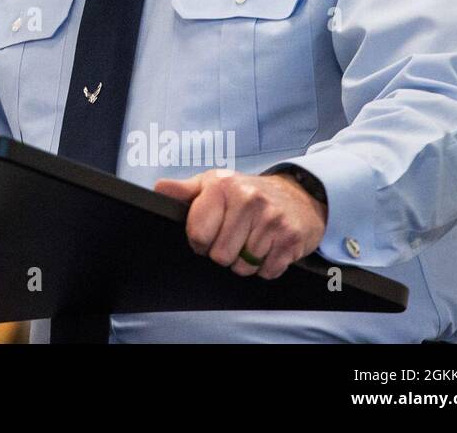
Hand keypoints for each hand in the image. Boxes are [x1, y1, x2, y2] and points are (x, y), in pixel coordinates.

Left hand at [152, 169, 326, 279]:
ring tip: (251, 240)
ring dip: (244, 261)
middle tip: (234, 236)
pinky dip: (265, 266)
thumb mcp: (214, 184)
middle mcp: (248, 200)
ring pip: (243, 267)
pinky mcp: (291, 239)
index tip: (208, 234)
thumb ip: (184, 190)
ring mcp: (272, 220)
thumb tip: (159, 189)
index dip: (200, 241)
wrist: (297, 195)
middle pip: (220, 255)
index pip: (198, 234)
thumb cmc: (247, 192)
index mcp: (223, 186)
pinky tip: (268, 247)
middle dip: (223, 252)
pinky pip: (266, 272)